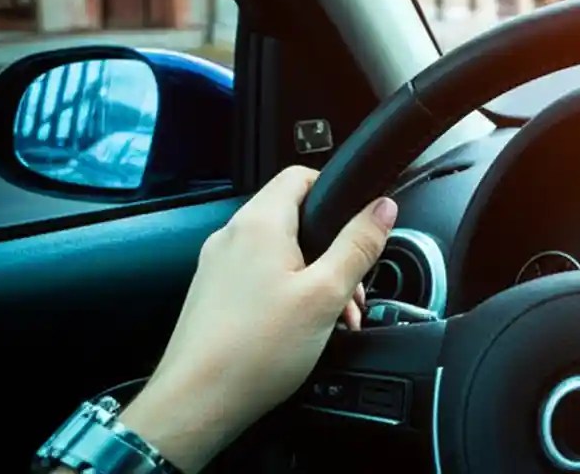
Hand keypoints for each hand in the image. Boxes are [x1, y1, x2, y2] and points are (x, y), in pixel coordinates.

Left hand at [117, 166, 395, 472]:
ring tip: (333, 319)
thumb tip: (383, 207)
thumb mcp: (326, 295)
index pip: (301, 175)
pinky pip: (260, 279)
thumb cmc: (255, 351)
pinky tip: (303, 330)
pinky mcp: (213, 296)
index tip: (361, 223)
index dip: (337, 192)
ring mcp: (218, 266)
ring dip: (314, 278)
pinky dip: (288, 294)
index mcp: (259, 223)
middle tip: (352, 290)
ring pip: (280, 253)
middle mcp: (232, 236)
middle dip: (333, 251)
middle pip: (295, 220)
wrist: (197, 403)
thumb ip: (358, 245)